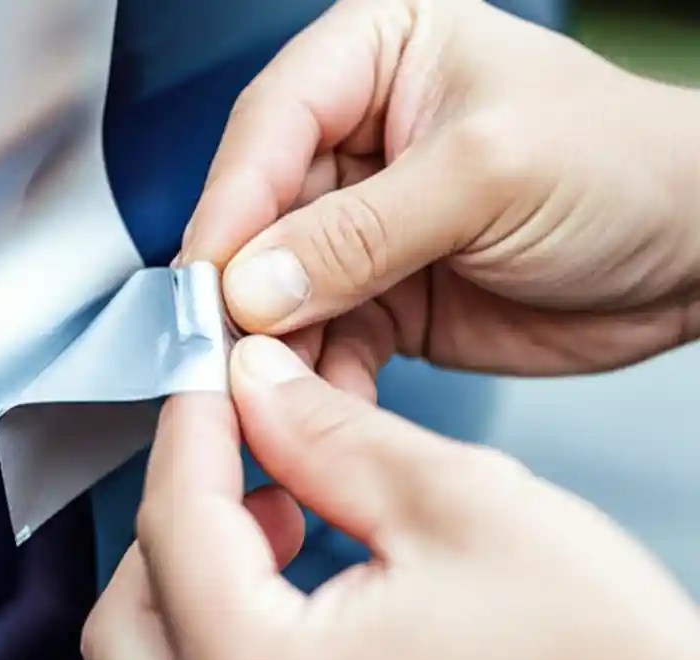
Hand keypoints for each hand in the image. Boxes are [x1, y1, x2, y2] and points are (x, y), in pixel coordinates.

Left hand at [82, 336, 699, 659]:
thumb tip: (255, 385)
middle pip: (132, 606)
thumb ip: (330, 437)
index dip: (191, 426)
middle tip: (241, 443)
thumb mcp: (465, 510)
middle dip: (183, 507)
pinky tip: (296, 577)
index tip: (208, 375)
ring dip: (196, 571)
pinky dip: (225, 627)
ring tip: (281, 508)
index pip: (174, 522)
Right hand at [181, 0, 699, 399]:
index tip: (207, 276)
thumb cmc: (625, 165)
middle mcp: (356, 136)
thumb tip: (253, 285)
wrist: (699, 254)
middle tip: (223, 346)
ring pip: (279, 287)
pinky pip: (321, 341)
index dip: (231, 202)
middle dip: (242, 287)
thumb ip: (360, 232)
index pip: (271, 123)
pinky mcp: (378, 295)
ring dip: (272, 345)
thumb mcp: (486, 175)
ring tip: (265, 390)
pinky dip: (315, 379)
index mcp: (375, 56)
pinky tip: (315, 405)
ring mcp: (362, 222)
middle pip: (259, 211)